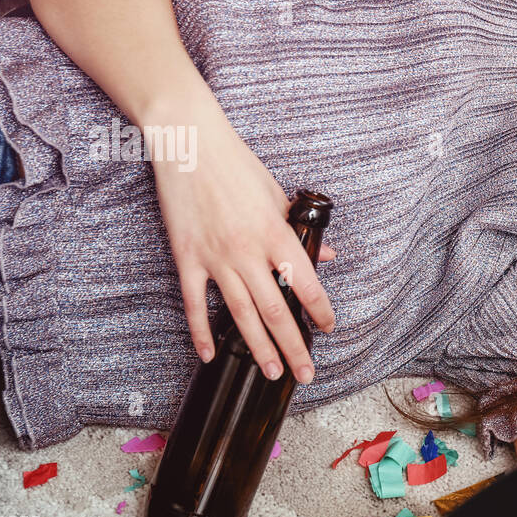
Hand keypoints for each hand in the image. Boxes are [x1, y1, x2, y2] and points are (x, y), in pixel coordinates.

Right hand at [151, 117, 335, 382]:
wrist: (189, 143)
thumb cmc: (236, 165)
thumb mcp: (278, 195)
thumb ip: (301, 231)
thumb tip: (328, 255)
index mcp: (276, 234)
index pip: (307, 284)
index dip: (321, 311)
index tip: (328, 328)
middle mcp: (248, 252)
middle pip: (277, 312)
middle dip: (294, 347)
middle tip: (305, 373)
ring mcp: (216, 258)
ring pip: (241, 315)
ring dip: (258, 348)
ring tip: (270, 373)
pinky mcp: (187, 258)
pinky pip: (195, 304)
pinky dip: (201, 333)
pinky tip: (210, 355)